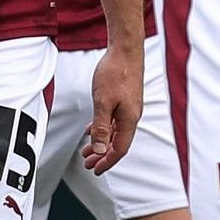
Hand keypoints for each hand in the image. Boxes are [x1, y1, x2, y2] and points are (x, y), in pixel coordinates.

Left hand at [83, 41, 143, 174]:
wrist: (125, 50)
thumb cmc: (115, 73)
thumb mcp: (102, 103)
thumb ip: (101, 128)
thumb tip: (101, 151)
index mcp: (129, 120)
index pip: (119, 149)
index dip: (107, 162)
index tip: (95, 170)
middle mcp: (132, 116)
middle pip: (118, 143)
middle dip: (102, 155)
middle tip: (88, 164)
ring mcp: (129, 107)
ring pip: (115, 131)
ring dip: (102, 142)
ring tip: (87, 149)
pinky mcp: (125, 99)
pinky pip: (114, 120)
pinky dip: (103, 128)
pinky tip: (93, 128)